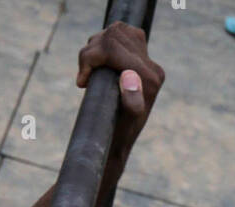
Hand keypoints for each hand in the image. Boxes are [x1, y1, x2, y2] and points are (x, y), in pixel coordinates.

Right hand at [76, 21, 164, 170]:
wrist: (117, 147)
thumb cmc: (115, 139)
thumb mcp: (122, 126)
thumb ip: (131, 102)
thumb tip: (129, 76)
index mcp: (150, 80)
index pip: (114, 46)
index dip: (91, 57)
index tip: (82, 81)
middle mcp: (153, 68)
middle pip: (115, 34)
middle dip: (92, 51)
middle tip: (84, 76)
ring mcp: (147, 63)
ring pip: (116, 31)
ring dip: (96, 48)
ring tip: (90, 73)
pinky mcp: (140, 61)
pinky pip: (121, 36)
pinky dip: (103, 46)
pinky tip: (98, 67)